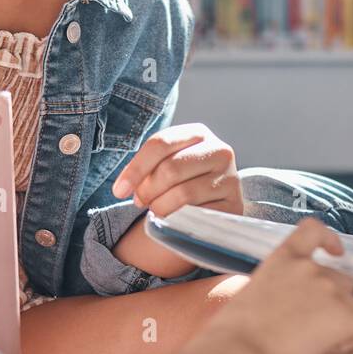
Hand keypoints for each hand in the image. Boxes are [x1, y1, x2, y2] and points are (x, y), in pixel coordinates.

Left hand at [113, 122, 242, 217]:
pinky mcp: (234, 204)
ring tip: (156, 209)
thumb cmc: (182, 179)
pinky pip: (197, 215)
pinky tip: (173, 219)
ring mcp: (230, 178)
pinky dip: (178, 220)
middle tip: (139, 201)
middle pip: (170, 169)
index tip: (119, 191)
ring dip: (160, 207)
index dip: (135, 169)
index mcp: (198, 133)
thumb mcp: (166, 162)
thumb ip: (147, 167)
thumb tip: (123, 188)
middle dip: (147, 190)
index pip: (160, 144)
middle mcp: (220, 150)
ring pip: (182, 194)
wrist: (213, 201)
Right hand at [205, 218, 352, 353]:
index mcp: (284, 258)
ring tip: (309, 343)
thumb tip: (296, 307)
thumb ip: (282, 288)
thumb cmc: (234, 335)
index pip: (314, 230)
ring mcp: (329, 289)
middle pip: (340, 281)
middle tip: (306, 329)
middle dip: (332, 303)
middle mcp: (310, 268)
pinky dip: (349, 341)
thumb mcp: (255, 294)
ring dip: (339, 322)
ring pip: (352, 307)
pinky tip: (323, 350)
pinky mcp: (345, 315)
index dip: (330, 240)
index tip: (336, 252)